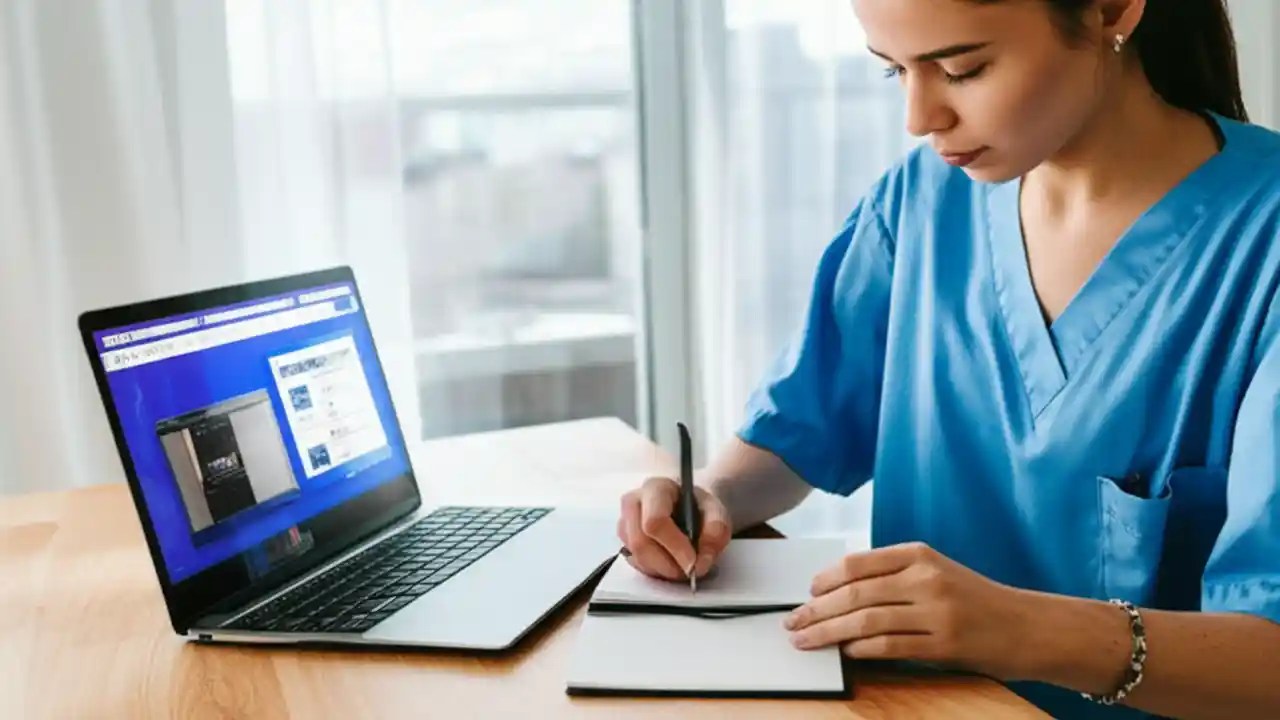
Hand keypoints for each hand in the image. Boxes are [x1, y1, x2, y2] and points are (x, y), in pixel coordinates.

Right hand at [617, 476, 732, 581]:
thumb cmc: (699, 507)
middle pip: (640, 542)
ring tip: (682, 564)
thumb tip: (700, 561)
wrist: (690, 506)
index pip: (654, 521)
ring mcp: (624, 522)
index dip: (674, 546)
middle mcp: (633, 502)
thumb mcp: (717, 512)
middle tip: (689, 570)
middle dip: (667, 564)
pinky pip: (635, 563)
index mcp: (656, 488)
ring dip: (662, 569)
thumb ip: (716, 531)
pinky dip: (655, 570)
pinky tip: (669, 561)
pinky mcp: (624, 541)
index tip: (693, 563)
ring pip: (636, 556)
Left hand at [783, 542, 1031, 679]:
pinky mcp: (944, 644)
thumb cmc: (973, 599)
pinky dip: (862, 649)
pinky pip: (890, 646)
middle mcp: (925, 579)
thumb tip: (839, 592)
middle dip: (816, 610)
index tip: (807, 593)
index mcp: (919, 554)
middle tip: (792, 622)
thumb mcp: (935, 572)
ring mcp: (936, 612)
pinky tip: (846, 652)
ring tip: (807, 640)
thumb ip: (893, 576)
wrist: (1025, 626)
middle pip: (855, 594)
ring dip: (829, 633)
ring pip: (866, 621)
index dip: (825, 579)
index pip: (858, 563)